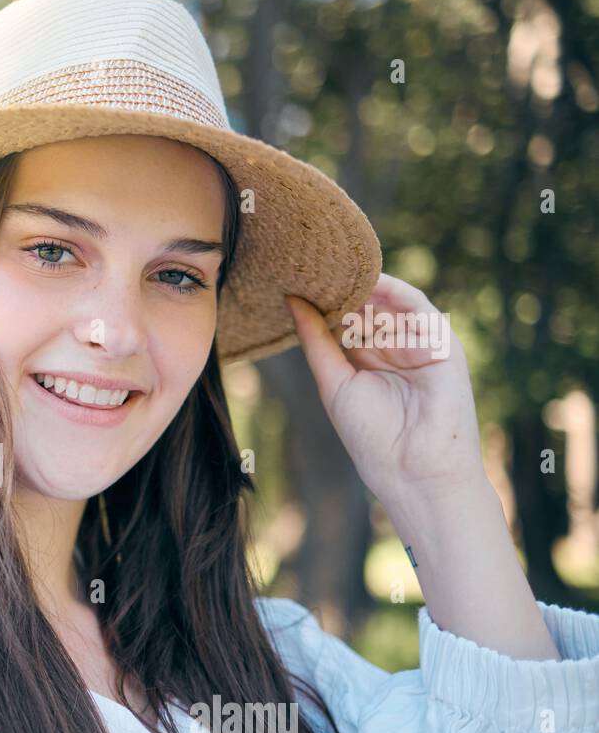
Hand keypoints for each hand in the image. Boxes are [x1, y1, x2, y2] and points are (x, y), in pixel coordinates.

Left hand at [286, 273, 484, 509]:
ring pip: (390, 300)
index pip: (344, 317)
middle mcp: (394, 347)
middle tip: (308, 262)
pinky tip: (367, 282)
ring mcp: (419, 343)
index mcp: (367, 359)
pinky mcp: (442, 343)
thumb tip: (291, 300)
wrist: (414, 471)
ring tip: (332, 266)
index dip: (322, 298)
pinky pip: (417, 306)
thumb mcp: (333, 381)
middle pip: (366, 303)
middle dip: (339, 284)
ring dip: (363, 283)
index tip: (292, 276)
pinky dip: (393, 291)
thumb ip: (316, 340)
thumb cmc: (373, 437)